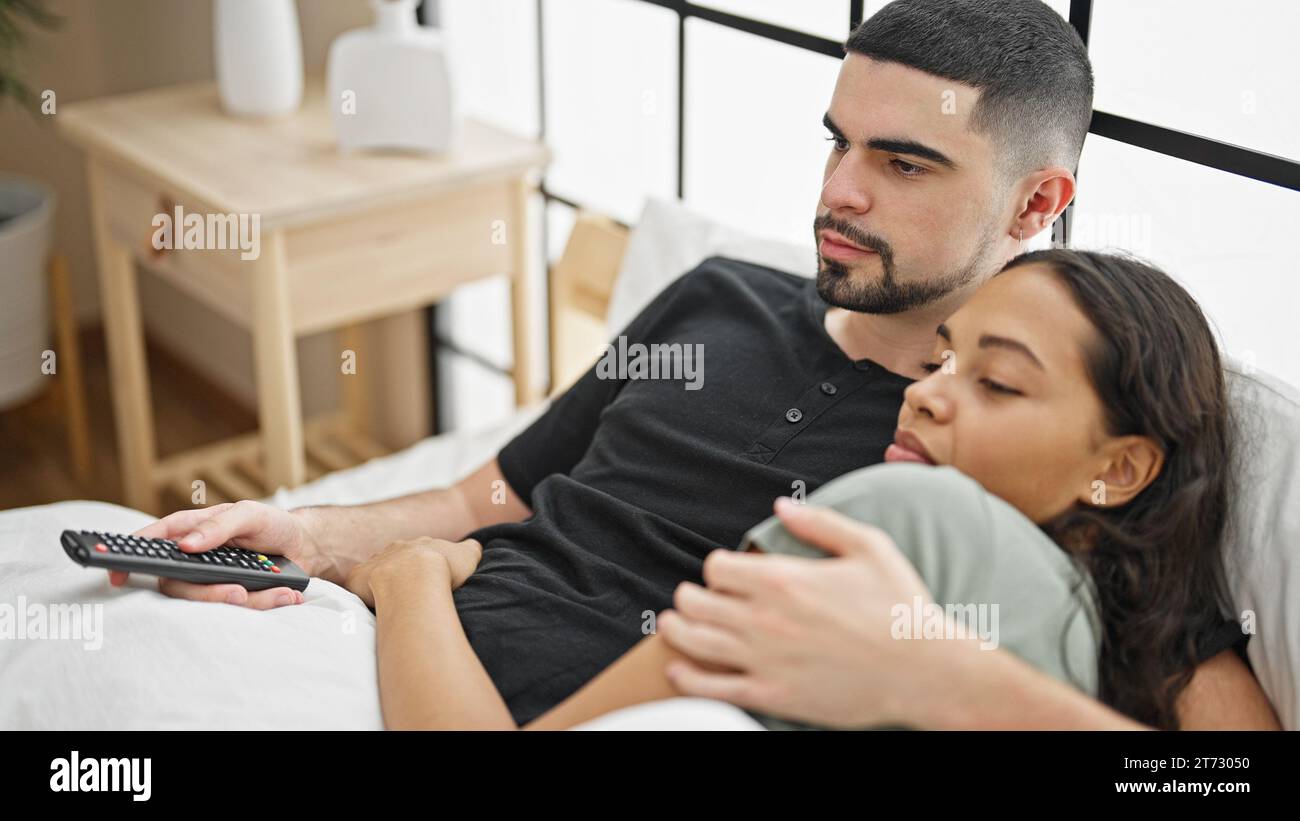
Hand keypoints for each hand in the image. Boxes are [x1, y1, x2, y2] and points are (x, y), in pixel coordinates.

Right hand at [115, 500, 320, 608]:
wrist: (304, 544)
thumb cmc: (271, 523)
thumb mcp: (249, 514)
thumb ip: (218, 525)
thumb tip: (185, 544)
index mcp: (192, 530)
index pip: (154, 542)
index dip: (129, 558)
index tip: (116, 575)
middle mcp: (195, 557)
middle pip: (179, 584)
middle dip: (210, 594)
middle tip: (240, 592)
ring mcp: (211, 578)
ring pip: (209, 601)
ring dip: (249, 600)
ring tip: (279, 592)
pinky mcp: (230, 594)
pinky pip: (236, 609)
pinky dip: (265, 602)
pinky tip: (285, 594)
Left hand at [345, 537, 482, 607]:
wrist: (415, 576)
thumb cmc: (444, 567)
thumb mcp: (468, 554)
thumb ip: (471, 548)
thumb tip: (474, 547)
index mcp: (421, 545)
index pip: (422, 551)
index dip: (426, 563)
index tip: (430, 575)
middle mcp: (396, 549)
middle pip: (397, 557)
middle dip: (401, 569)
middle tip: (409, 589)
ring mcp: (375, 562)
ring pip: (376, 569)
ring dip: (380, 580)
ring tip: (388, 599)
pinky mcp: (357, 577)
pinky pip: (357, 583)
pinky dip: (360, 591)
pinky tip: (366, 604)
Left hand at [659, 497, 946, 728]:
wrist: (925, 671)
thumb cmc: (900, 608)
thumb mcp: (868, 547)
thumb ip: (819, 523)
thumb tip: (781, 506)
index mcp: (785, 579)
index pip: (718, 567)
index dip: (717, 568)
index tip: (726, 574)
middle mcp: (766, 619)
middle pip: (695, 602)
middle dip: (690, 596)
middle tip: (693, 598)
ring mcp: (765, 659)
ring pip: (693, 641)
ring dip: (676, 630)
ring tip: (673, 625)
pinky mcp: (771, 695)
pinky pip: (710, 688)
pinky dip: (686, 678)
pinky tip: (679, 669)